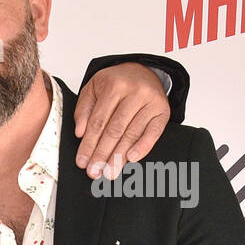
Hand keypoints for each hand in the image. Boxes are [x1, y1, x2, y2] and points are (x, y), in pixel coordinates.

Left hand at [72, 62, 170, 179]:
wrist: (141, 71)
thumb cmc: (115, 83)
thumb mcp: (93, 89)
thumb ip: (83, 110)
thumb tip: (80, 133)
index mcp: (113, 86)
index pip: (98, 121)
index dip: (89, 144)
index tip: (82, 161)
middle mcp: (135, 92)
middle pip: (115, 130)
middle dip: (103, 154)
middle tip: (95, 172)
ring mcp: (151, 101)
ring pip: (132, 133)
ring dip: (119, 156)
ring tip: (110, 172)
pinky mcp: (163, 111)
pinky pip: (153, 132)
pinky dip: (143, 147)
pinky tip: (131, 159)